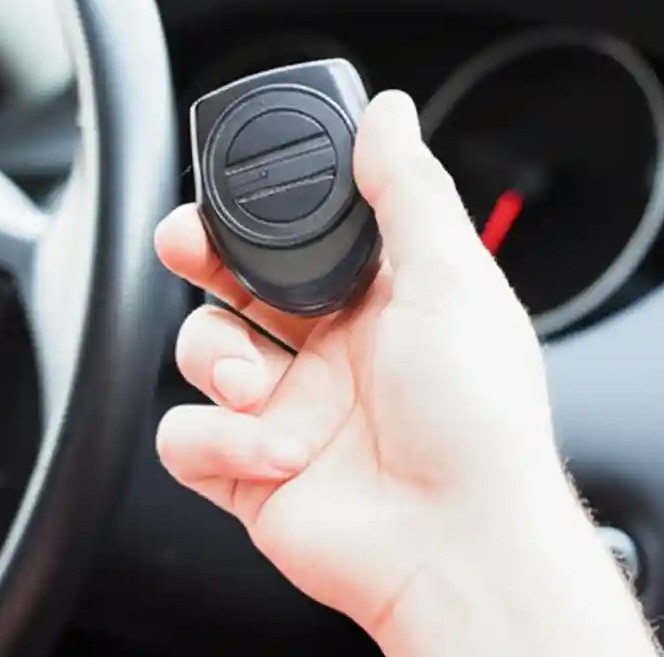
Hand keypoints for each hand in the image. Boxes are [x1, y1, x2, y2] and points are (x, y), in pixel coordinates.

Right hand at [154, 92, 655, 654]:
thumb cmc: (478, 424)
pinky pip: (186, 438)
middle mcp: (327, 353)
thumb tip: (388, 116)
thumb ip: (408, 191)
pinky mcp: (250, 470)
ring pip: (201, 354)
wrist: (460, 547)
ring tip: (256, 386)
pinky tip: (269, 453)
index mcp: (375, 303)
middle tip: (185, 246)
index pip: (295, 237)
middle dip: (200, 260)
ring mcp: (286, 412)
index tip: (229, 189)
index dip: (255, 210)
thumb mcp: (452, 280)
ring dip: (216, 361)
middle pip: (232, 286)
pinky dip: (214, 441)